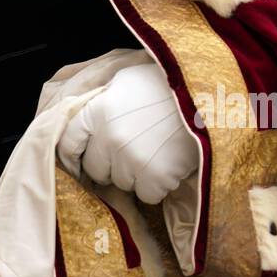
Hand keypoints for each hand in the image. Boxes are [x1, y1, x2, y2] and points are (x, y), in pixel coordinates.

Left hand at [56, 61, 196, 203]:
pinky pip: (146, 195)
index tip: (81, 159)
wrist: (208, 95)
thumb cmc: (166, 85)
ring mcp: (130, 159)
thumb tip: (83, 121)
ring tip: (156, 152)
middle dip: (109, 164)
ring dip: (135, 174)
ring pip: (121, 183)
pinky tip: (169, 164)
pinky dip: (157, 185)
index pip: (68, 142)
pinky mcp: (154, 177)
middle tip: (132, 152)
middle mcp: (108, 136)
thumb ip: (102, 102)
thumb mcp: (126, 81)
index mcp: (97, 110)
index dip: (73, 153)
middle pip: (95, 168)